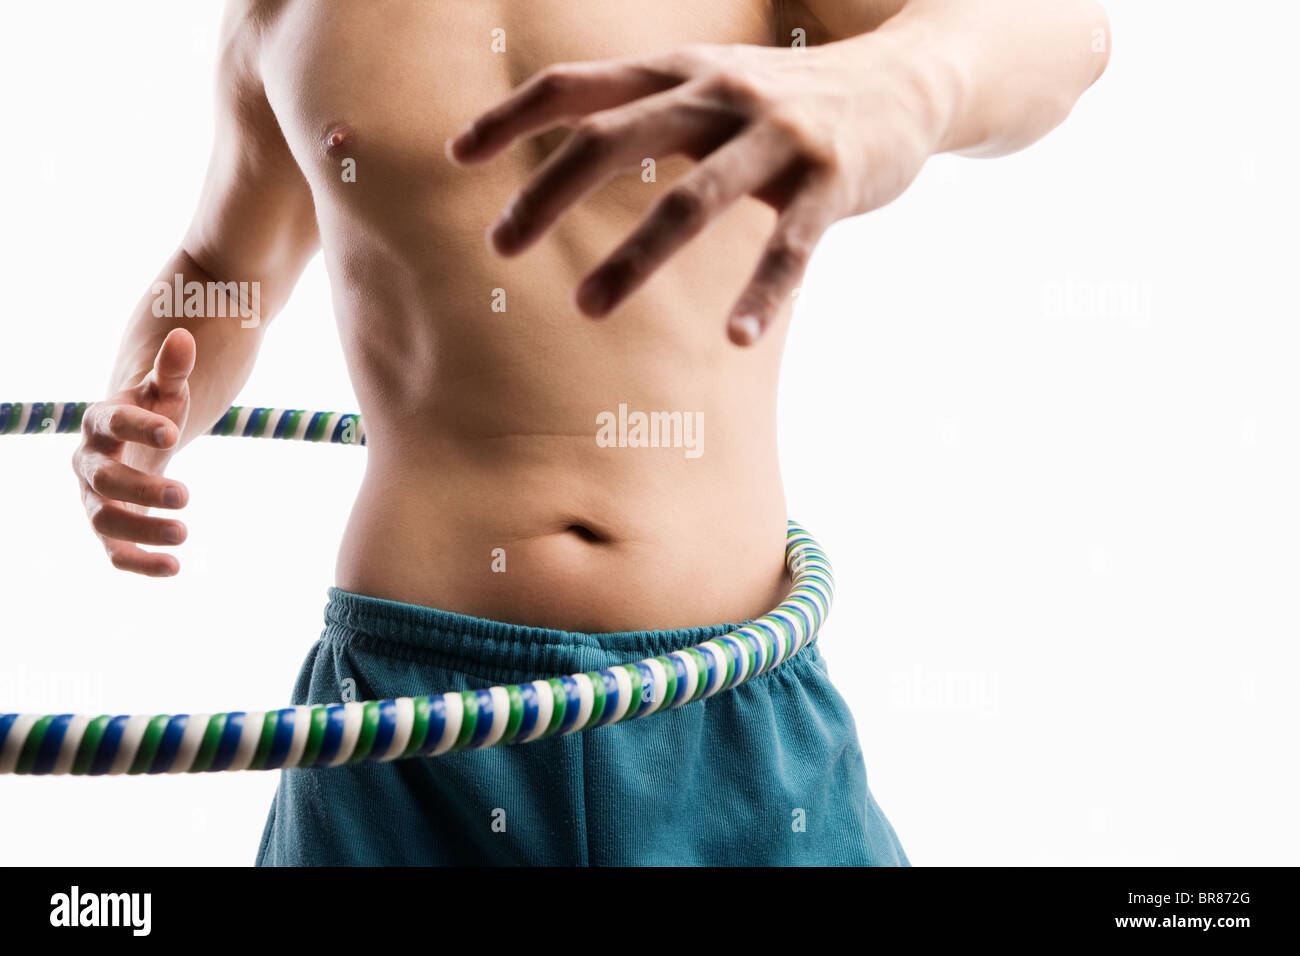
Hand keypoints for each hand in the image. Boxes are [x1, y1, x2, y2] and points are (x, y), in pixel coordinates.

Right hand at [72, 328, 194, 575]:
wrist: (134, 447)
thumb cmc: (154, 413)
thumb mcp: (167, 391)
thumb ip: (172, 369)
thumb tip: (182, 338)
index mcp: (100, 423)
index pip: (111, 423)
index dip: (138, 428)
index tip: (174, 433)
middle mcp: (88, 463)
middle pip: (105, 480)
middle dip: (143, 489)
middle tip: (187, 495)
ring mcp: (94, 499)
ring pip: (104, 521)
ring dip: (141, 530)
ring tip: (184, 533)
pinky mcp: (109, 531)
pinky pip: (115, 553)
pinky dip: (140, 563)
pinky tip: (175, 568)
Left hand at [448, 39, 944, 343]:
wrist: (904, 81)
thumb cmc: (788, 98)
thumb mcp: (713, 84)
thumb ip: (650, 108)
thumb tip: (574, 147)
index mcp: (683, 72)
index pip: (579, 84)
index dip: (514, 117)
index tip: (457, 156)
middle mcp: (720, 95)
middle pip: (614, 140)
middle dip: (547, 194)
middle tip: (499, 247)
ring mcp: (778, 137)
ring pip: (692, 202)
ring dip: (632, 258)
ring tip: (584, 307)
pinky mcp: (830, 182)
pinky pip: (789, 248)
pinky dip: (761, 294)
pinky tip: (734, 339)